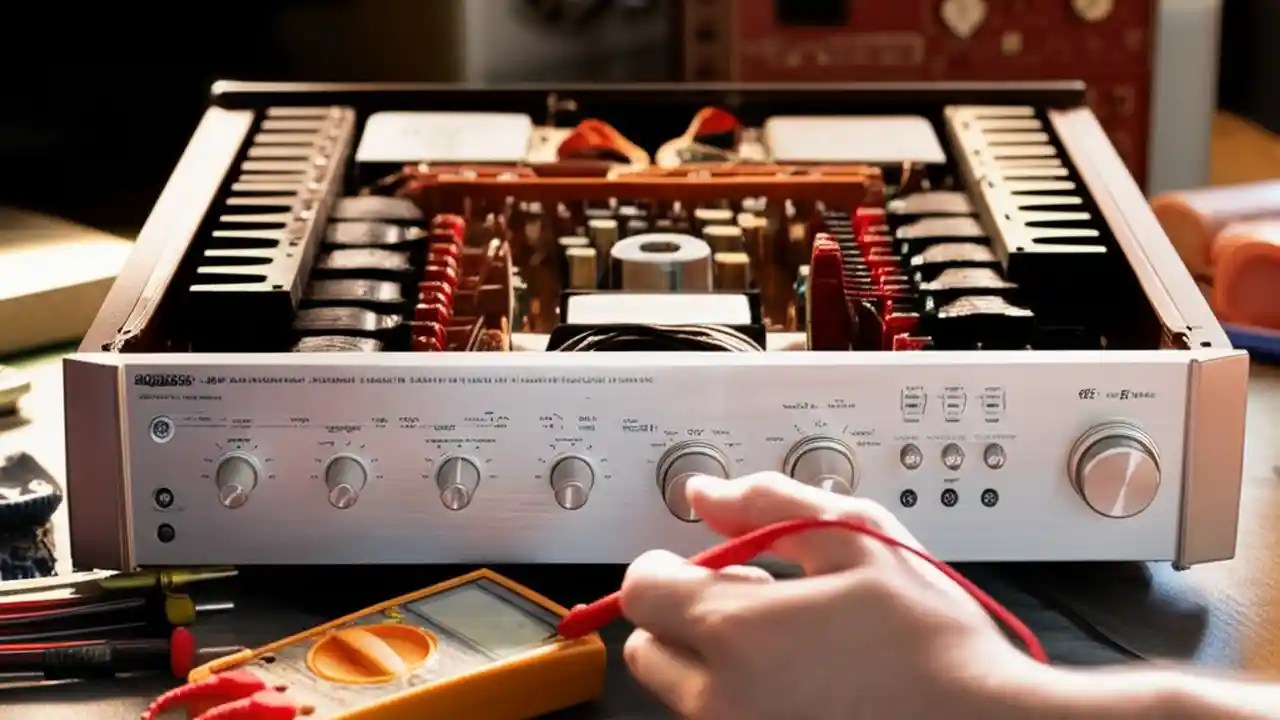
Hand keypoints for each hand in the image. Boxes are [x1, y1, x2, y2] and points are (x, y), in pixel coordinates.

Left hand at [619, 472, 1044, 719]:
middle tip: (755, 604)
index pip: (639, 589)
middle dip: (685, 617)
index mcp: (735, 632)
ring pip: (683, 690)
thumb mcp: (857, 539)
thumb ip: (767, 504)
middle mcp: (721, 700)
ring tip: (790, 646)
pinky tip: (802, 684)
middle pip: (648, 646)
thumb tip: (707, 494)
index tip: (713, 565)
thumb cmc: (930, 641)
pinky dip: (742, 700)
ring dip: (713, 662)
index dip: (670, 566)